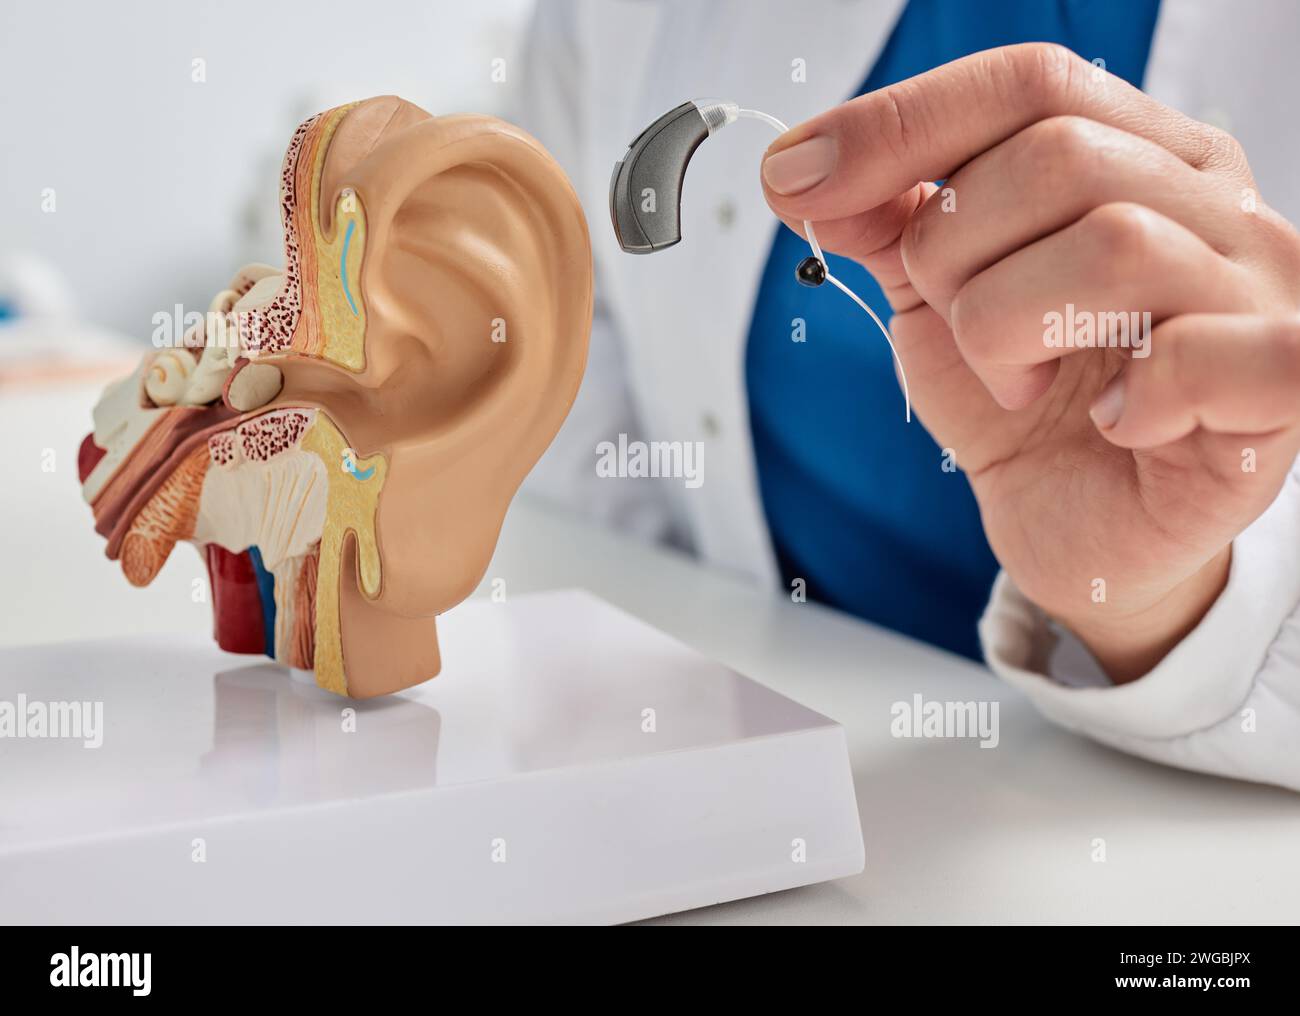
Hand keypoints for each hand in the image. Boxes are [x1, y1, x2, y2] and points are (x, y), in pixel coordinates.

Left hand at [761, 44, 1299, 681]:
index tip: (791, 178)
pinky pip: (1197, 355)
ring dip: (1012, 332)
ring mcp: (1261, 291)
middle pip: (1056, 156)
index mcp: (1136, 156)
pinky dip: (1127, 397)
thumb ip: (891, 226)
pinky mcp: (1278, 391)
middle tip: (961, 332)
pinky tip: (1112, 423)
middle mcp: (1214, 202)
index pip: (1026, 83)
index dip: (898, 122)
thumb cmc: (1030, 409)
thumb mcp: (938, 306)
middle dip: (954, 257)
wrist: (1088, 532)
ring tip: (1021, 384)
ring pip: (1112, 245)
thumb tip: (806, 172)